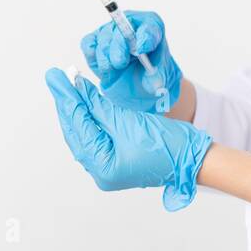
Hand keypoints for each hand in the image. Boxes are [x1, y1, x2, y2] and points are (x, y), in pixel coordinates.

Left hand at [45, 68, 211, 211]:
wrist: (195, 158)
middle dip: (66, 103)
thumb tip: (76, 88)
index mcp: (102, 167)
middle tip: (55, 78)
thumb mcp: (128, 121)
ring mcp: (107, 168)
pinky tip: (83, 101)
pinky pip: (96, 136)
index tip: (56, 78)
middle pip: (76, 132)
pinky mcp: (115, 160)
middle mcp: (100, 172)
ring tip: (65, 85)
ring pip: (84, 133)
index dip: (66, 99)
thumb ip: (98, 106)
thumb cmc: (169, 143)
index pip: (78, 127)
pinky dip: (90, 118)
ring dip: (76, 109)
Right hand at [81, 10, 181, 113]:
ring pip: (103, 37)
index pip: (149, 25)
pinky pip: (88, 44)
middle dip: (119, 46)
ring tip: (114, 68)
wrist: (137, 85)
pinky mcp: (95, 42)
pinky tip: (103, 67)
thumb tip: (151, 78)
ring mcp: (111, 32)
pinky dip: (93, 56)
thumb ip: (158, 75)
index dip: (144, 36)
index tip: (141, 49)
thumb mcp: (161, 77)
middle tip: (120, 62)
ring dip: (106, 56)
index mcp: (152, 28)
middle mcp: (130, 25)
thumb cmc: (151, 75)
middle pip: (121, 27)